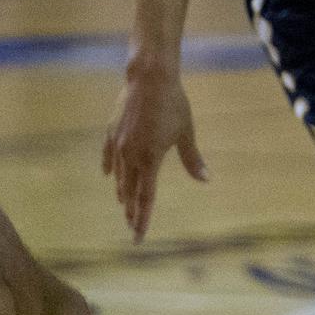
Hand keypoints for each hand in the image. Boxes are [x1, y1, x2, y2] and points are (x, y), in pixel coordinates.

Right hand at [102, 63, 208, 239]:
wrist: (149, 78)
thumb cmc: (173, 104)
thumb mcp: (186, 132)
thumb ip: (192, 159)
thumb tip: (206, 179)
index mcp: (150, 159)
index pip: (145, 197)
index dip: (143, 219)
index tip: (138, 237)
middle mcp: (131, 156)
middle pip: (130, 191)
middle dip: (131, 211)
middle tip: (132, 226)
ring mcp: (118, 144)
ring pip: (119, 176)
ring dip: (122, 192)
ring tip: (124, 205)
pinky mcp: (111, 131)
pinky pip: (108, 156)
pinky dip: (110, 168)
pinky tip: (108, 176)